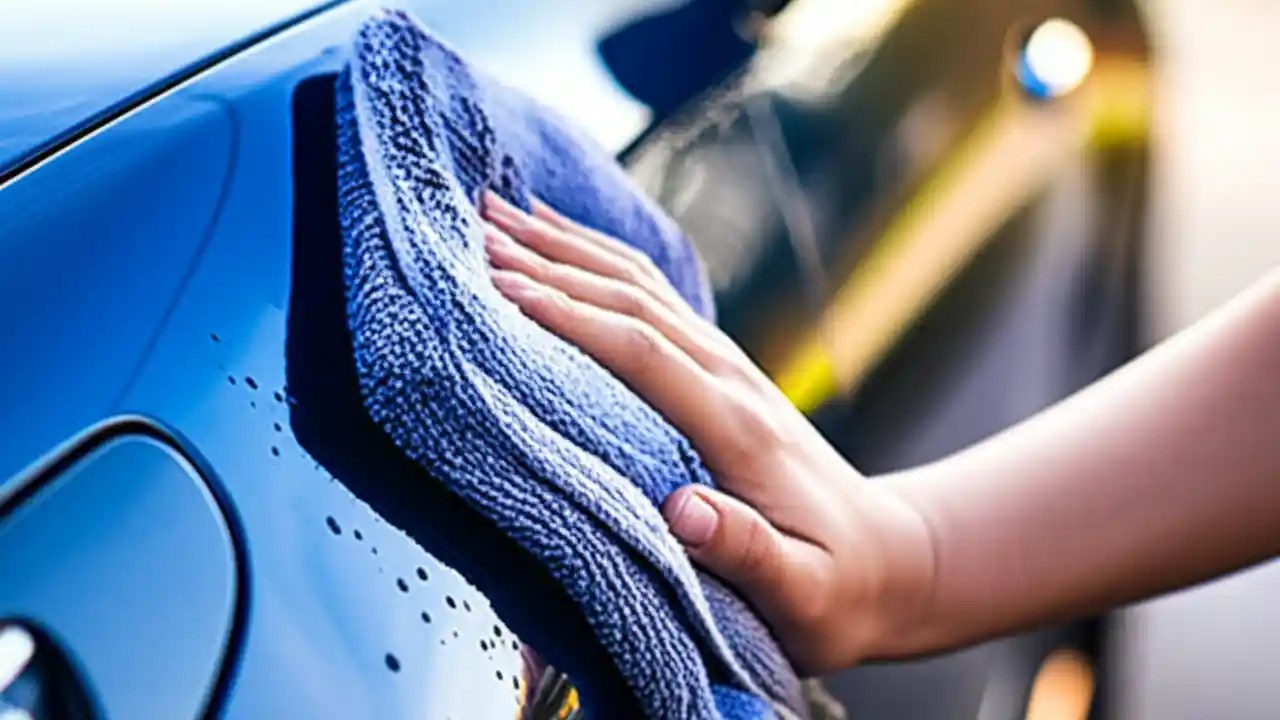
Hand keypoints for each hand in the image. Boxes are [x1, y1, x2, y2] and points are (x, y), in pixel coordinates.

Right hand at [480, 192, 935, 672]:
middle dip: (551, 262)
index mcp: (738, 429)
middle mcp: (730, 379)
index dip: (571, 317)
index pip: (642, 353)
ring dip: (569, 246)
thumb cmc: (837, 591)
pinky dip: (602, 261)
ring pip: (640, 286)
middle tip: (474, 231)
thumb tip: (681, 510)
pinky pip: (654, 298)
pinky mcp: (721, 370)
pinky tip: (564, 243)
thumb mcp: (803, 592)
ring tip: (499, 212)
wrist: (892, 560)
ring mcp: (728, 367)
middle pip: (632, 300)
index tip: (502, 290)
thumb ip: (746, 551)